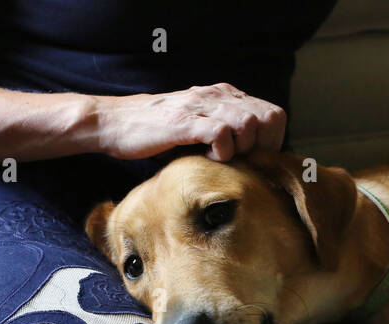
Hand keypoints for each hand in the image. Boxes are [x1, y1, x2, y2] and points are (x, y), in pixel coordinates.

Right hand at [90, 83, 286, 160]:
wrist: (115, 123)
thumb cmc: (156, 134)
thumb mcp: (198, 129)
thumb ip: (224, 134)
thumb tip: (253, 161)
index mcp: (224, 96)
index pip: (273, 114)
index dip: (271, 141)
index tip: (253, 159)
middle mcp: (217, 95)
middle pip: (267, 118)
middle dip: (261, 147)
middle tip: (240, 162)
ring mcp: (201, 106)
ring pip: (248, 123)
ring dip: (241, 149)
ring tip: (221, 158)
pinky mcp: (185, 121)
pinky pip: (221, 133)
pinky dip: (222, 151)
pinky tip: (207, 157)